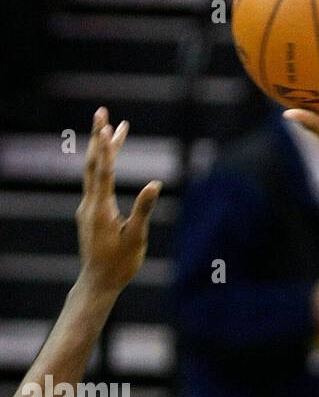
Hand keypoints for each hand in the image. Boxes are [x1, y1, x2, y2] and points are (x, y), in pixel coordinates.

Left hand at [76, 107, 161, 293]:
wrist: (98, 282)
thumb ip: (143, 210)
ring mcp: (87, 208)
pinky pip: (94, 183)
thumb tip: (154, 184)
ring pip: (93, 172)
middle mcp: (89, 204)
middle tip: (103, 113)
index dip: (106, 147)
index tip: (108, 126)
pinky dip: (101, 167)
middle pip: (94, 164)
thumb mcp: (135, 238)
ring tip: (113, 130)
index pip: (103, 171)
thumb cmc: (120, 264)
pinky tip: (107, 161)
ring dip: (102, 151)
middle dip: (100, 138)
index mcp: (100, 209)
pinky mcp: (89, 214)